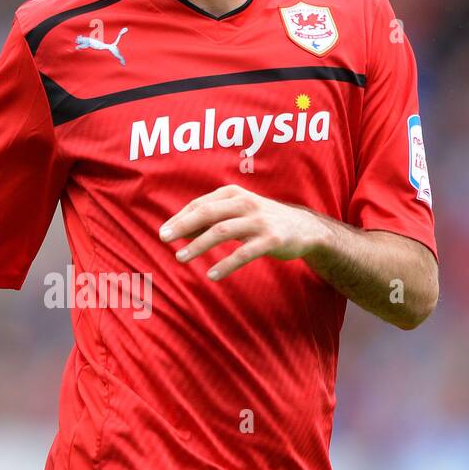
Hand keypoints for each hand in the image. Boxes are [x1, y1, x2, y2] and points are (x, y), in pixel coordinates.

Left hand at [159, 185, 326, 279]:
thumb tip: (179, 229)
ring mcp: (259, 221)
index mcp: (234, 194)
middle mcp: (246, 203)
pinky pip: (244, 253)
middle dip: (183, 226)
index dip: (180, 218)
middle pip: (207, 213)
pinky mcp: (272, 240)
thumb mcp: (238, 213)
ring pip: (222, 231)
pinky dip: (225, 264)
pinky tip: (211, 275)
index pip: (201, 204)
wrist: (305, 229)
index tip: (163, 232)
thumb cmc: (262, 221)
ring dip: (199, 245)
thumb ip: (212, 219)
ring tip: (181, 258)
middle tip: (163, 239)